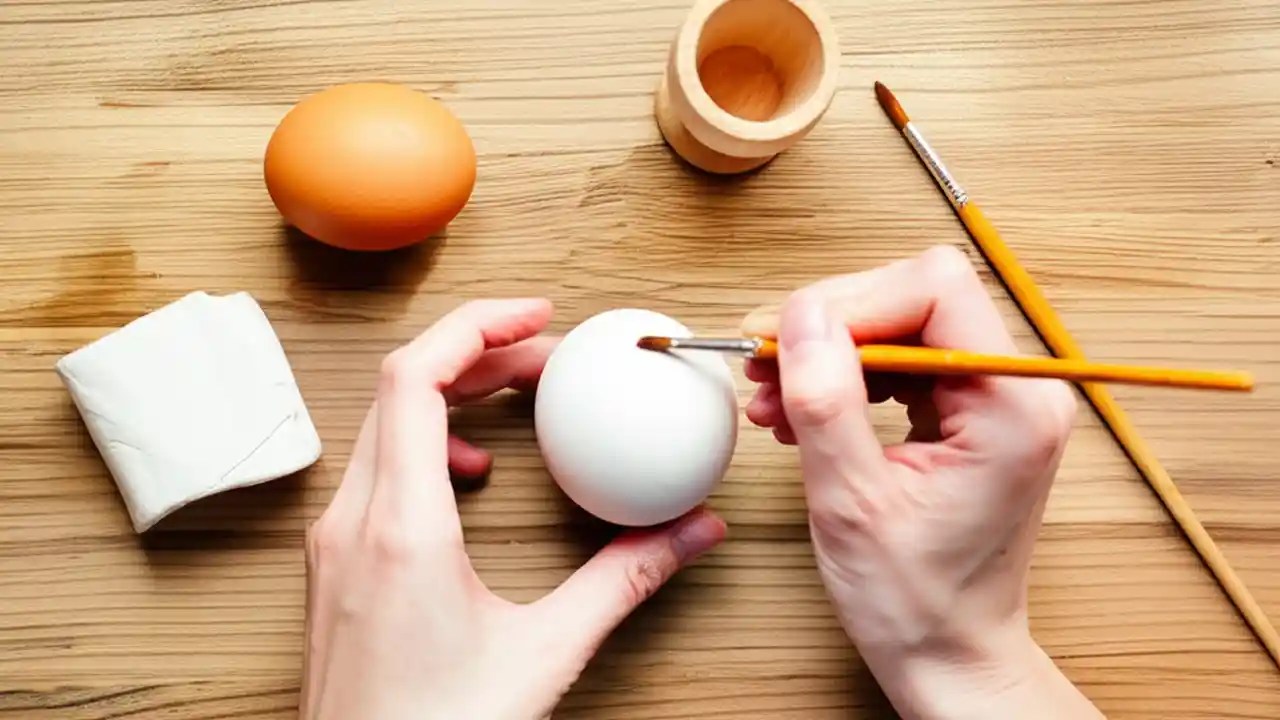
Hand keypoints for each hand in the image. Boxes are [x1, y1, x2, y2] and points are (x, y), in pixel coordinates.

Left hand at [300, 299, 725, 719]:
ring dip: (450, 393)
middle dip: (478, 352)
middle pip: (401, 386)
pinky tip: (471, 475)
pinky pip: (376, 467)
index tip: (536, 316)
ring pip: (383, 423)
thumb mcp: (546, 653)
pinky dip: (427, 442)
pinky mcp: (335, 563)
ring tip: (514, 400)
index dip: (477, 324)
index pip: (415, 375)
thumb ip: (625, 583)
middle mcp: (352, 521)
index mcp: (401, 528)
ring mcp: (334, 541)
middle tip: (546, 357)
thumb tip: (691, 533)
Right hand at [743, 247, 1101, 718]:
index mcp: (1013, 407)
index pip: (934, 290)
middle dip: (831, 324)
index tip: (784, 339)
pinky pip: (900, 359)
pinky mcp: (970, 411)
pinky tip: (802, 408)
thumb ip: (826, 400)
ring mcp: (996, 398)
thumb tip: (798, 316)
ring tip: (773, 396)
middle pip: (915, 295)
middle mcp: (1018, 391)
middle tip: (765, 362)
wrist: (948, 653)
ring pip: (900, 321)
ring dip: (828, 350)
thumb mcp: (852, 502)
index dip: (849, 303)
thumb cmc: (916, 601)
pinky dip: (844, 374)